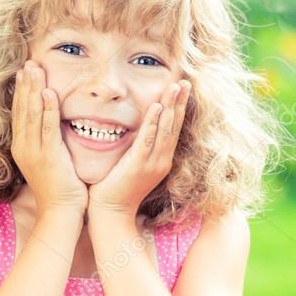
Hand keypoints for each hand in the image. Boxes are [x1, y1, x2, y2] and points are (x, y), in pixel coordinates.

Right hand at [10, 60, 87, 213]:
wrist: (61, 211)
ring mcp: (34, 151)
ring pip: (32, 114)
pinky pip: (48, 128)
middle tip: (28, 62)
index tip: (24, 71)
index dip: (21, 91)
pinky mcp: (49, 156)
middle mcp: (24, 146)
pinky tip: (49, 93)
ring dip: (33, 90)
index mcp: (22, 146)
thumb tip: (53, 123)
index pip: (19, 112)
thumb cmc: (60, 186)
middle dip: (25, 84)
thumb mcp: (49, 159)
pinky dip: (48, 110)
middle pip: (22, 109)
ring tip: (35, 69)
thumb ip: (48, 140)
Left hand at [88, 80, 190, 215]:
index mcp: (161, 159)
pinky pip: (148, 140)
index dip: (179, 109)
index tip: (182, 89)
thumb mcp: (132, 165)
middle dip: (179, 102)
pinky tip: (157, 107)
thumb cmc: (116, 189)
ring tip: (175, 87)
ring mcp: (152, 163)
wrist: (111, 213)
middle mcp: (161, 160)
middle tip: (185, 82)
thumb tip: (135, 129)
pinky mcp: (138, 165)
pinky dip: (154, 123)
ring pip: (165, 130)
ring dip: (171, 107)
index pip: (173, 129)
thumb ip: (138, 148)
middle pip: (174, 126)